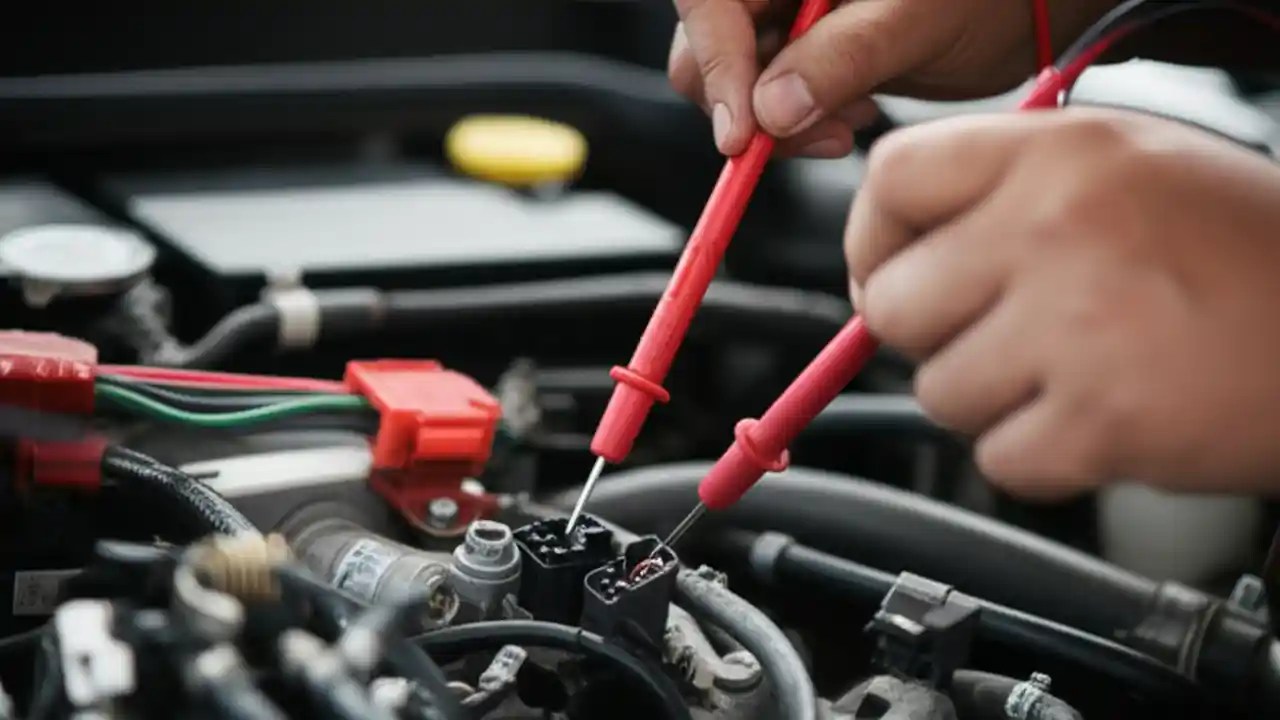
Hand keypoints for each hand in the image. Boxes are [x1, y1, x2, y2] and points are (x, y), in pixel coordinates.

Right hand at [668, 0, 1115, 156]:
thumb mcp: (919, 19)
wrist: (1026, 12)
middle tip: (807, 136)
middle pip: (708, 38)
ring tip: (842, 126)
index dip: (716, 60)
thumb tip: (770, 109)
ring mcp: (786, 10)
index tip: (741, 131)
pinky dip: (795, 120)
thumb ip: (842, 58)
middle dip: (745, 99)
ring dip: (774, 118)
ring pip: (733, 73)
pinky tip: (846, 115)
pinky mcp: (799, 48)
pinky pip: (765, 92)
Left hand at [846, 108, 1279, 497]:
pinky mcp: (1101, 420)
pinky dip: (1038, 456)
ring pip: (938, 391)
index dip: (873, 239)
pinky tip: (1096, 418)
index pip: (891, 180)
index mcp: (1058, 153)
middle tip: (998, 335)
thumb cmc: (1243, 253)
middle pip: (892, 304)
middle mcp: (1056, 227)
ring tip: (1070, 372)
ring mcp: (1075, 326)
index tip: (890, 273)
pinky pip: (997, 458)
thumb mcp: (1124, 171)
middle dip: (931, 335)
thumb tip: (889, 256)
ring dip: (990, 399)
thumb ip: (1003, 194)